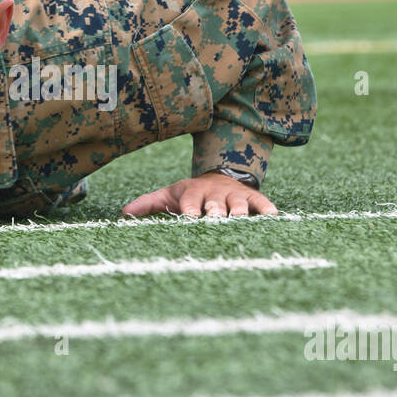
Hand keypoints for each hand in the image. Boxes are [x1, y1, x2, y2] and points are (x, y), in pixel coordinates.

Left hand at [122, 171, 276, 217]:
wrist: (219, 176)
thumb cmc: (190, 194)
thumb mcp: (168, 195)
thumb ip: (147, 204)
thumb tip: (123, 213)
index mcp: (192, 194)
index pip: (189, 202)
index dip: (189, 210)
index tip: (188, 220)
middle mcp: (214, 194)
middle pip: (215, 204)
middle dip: (215, 211)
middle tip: (215, 220)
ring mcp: (234, 195)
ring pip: (238, 203)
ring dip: (239, 212)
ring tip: (240, 219)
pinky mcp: (253, 197)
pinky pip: (262, 202)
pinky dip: (267, 208)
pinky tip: (273, 216)